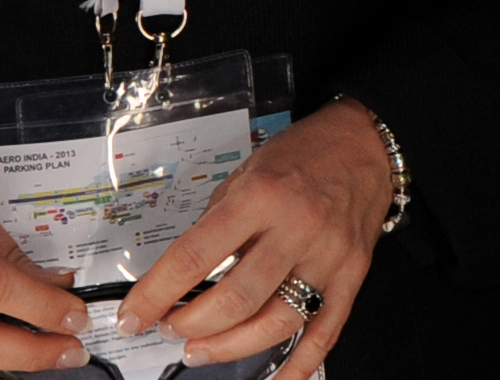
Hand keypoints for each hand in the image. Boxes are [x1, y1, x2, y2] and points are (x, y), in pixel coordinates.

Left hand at [118, 99, 392, 374]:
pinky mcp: (352, 275)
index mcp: (261, 197)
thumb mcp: (246, 173)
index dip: (154, 294)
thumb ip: (218, 223)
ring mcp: (327, 256)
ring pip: (275, 322)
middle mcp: (296, 228)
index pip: (194, 258)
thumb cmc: (304, 154)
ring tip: (201, 349)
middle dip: (190, 325)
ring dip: (229, 347)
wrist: (366, 142)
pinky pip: (325, 332)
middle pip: (235, 299)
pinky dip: (299, 365)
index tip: (134, 315)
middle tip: (170, 329)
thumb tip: (182, 275)